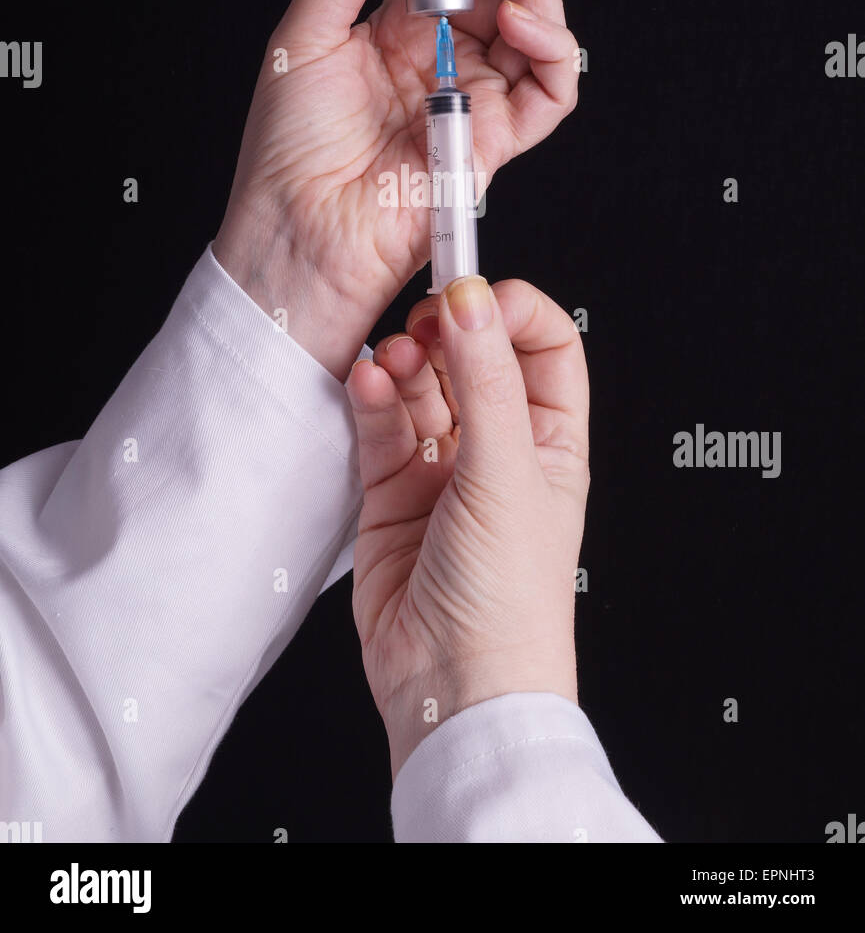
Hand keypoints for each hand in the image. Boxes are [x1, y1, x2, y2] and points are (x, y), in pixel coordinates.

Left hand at [213, 0, 579, 380]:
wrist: (293, 236)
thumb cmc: (286, 150)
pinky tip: (517, 18)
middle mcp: (443, 54)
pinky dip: (551, 46)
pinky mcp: (498, 140)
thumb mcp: (304, 33)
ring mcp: (475, 95)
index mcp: (396, 26)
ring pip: (536, 20)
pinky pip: (554, 87)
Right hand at [345, 275, 589, 776]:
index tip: (475, 289)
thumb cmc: (509, 601)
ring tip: (393, 359)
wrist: (454, 687)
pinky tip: (366, 383)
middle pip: (473, 358)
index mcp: (551, 441)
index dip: (511, 311)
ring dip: (405, 362)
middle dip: (448, 332)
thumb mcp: (506, 473)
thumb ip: (485, 380)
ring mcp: (441, 470)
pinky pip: (379, 425)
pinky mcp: (390, 492)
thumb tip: (473, 297)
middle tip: (424, 320)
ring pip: (420, 386)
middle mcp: (497, 449)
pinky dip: (371, 397)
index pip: (542, 348)